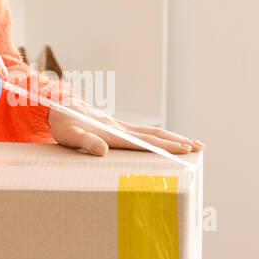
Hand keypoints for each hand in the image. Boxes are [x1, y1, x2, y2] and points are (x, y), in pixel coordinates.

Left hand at [48, 97, 205, 155]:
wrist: (58, 107)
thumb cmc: (63, 125)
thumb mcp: (70, 136)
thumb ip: (86, 142)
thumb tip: (103, 151)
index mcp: (114, 133)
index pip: (146, 141)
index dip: (166, 146)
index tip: (185, 149)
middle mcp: (121, 129)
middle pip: (155, 136)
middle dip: (178, 142)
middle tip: (199, 147)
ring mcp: (121, 127)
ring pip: (152, 133)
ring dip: (172, 139)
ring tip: (191, 144)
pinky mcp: (117, 129)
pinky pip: (143, 134)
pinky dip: (159, 138)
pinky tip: (165, 141)